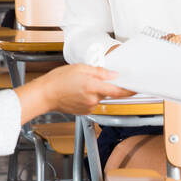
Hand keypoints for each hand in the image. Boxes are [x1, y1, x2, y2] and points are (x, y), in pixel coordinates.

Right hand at [19, 64, 133, 118]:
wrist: (45, 94)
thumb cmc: (58, 80)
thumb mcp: (80, 68)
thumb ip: (99, 72)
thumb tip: (113, 75)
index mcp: (92, 87)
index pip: (117, 91)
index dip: (129, 90)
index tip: (136, 88)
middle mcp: (92, 99)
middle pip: (108, 92)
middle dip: (104, 85)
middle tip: (91, 78)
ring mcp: (88, 107)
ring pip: (99, 97)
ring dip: (95, 90)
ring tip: (80, 84)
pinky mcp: (84, 111)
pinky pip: (92, 102)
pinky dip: (89, 96)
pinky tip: (78, 92)